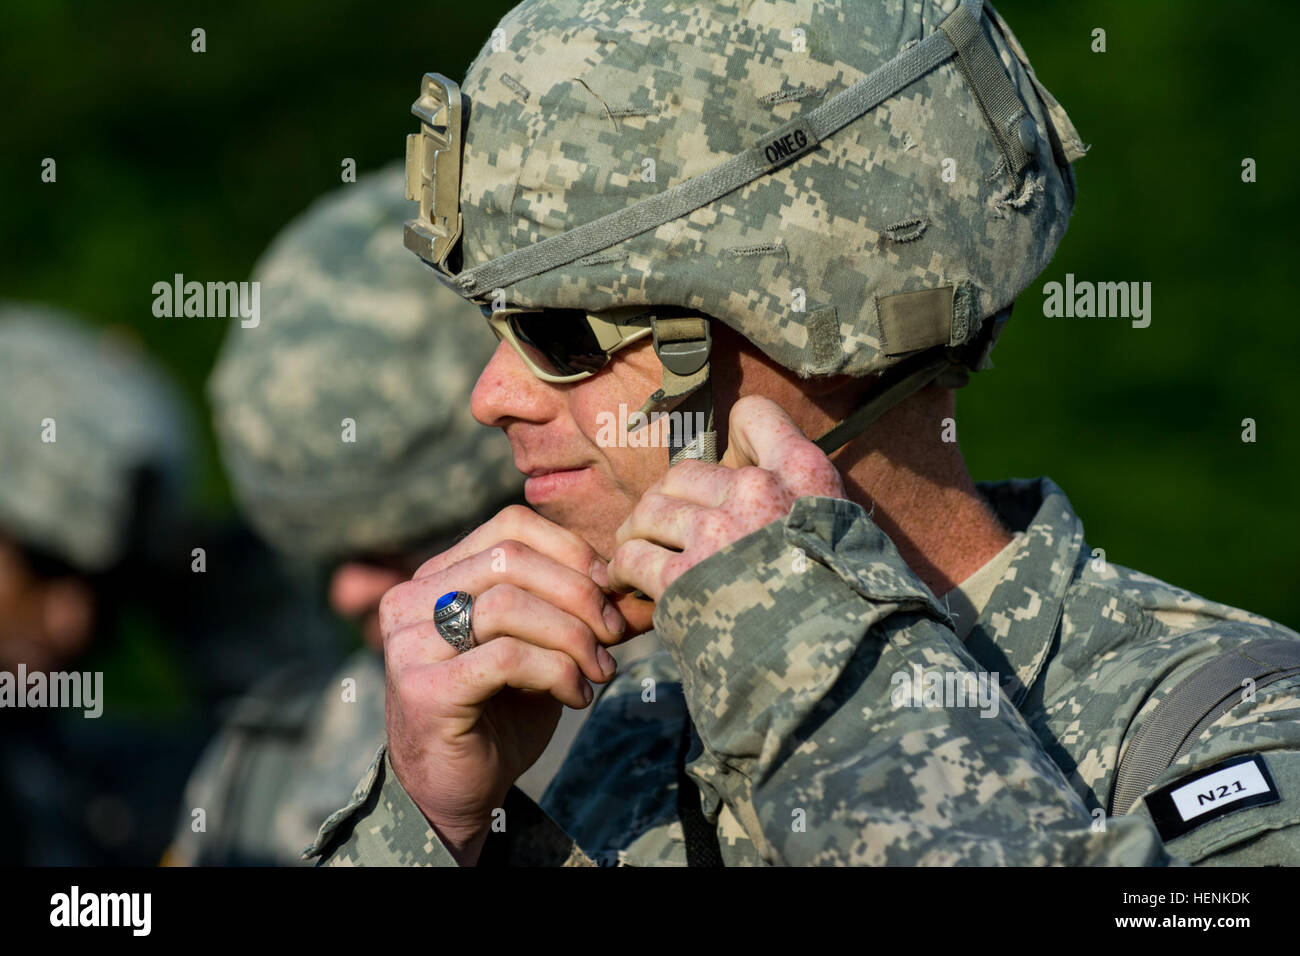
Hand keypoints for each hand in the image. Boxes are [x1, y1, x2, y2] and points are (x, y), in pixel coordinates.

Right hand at [378, 505, 626, 864]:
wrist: (457, 791)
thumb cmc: (503, 713)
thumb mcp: (548, 650)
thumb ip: (585, 615)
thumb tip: (643, 592)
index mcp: (437, 577)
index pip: (511, 528)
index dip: (571, 552)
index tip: (610, 593)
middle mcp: (411, 601)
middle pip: (510, 559)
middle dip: (578, 594)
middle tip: (614, 636)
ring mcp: (410, 644)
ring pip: (508, 604)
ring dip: (572, 637)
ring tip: (598, 672)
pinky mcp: (423, 688)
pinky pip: (506, 656)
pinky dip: (556, 672)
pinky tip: (575, 698)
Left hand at [609, 396, 844, 600]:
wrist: (838, 661)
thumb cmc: (848, 604)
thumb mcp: (846, 530)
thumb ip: (804, 500)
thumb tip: (763, 491)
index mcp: (801, 472)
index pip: (753, 415)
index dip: (734, 440)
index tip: (725, 468)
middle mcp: (755, 490)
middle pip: (684, 472)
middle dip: (669, 498)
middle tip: (664, 525)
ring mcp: (715, 531)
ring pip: (650, 510)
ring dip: (638, 531)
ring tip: (637, 550)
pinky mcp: (683, 577)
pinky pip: (634, 556)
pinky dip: (625, 568)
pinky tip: (630, 582)